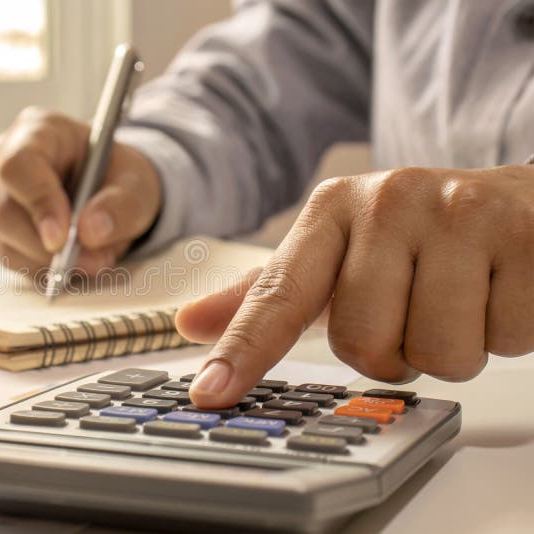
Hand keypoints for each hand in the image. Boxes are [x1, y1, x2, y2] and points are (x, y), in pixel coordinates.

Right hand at [0, 107, 161, 278]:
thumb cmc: (117, 175)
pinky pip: (16, 261)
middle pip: (6, 213)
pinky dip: (48, 270)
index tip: (61, 239)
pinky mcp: (2, 231)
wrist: (111, 189)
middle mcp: (6, 160)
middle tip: (94, 260)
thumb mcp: (135, 184)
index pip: (20, 167)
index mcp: (38, 131)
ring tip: (95, 259)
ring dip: (52, 263)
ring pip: (8, 243)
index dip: (38, 204)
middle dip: (49, 247)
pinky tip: (75, 261)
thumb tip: (89, 232)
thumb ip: (119, 205)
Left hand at [179, 165, 533, 407]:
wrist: (520, 202)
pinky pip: (504, 340)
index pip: (278, 294)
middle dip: (393, 352)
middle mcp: (390, 200)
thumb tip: (190, 322)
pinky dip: (505, 334)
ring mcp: (462, 214)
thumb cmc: (420, 237)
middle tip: (414, 309)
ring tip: (460, 300)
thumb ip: (268, 294)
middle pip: (364, 344)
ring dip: (452, 348)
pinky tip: (500, 292)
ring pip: (439, 354)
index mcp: (334, 208)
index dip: (243, 350)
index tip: (211, 393)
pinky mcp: (528, 238)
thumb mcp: (338, 254)